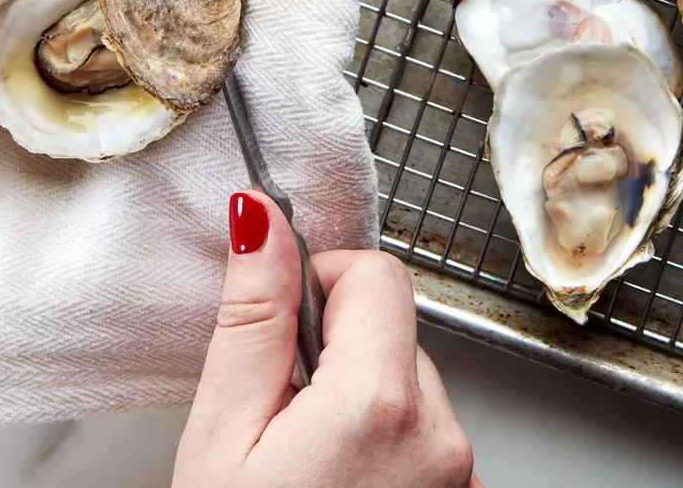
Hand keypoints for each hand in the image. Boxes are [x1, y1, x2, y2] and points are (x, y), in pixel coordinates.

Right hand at [174, 191, 478, 487]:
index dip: (318, 289)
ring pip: (411, 386)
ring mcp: (460, 472)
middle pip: (394, 330)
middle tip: (283, 420)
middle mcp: (440, 434)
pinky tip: (344, 482)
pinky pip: (428, 437)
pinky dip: (390, 447)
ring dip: (365, 406)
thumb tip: (262, 220)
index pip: (376, 273)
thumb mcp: (221, 436)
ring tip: (311, 461)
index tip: (282, 341)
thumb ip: (252, 321)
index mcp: (380, 403)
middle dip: (338, 356)